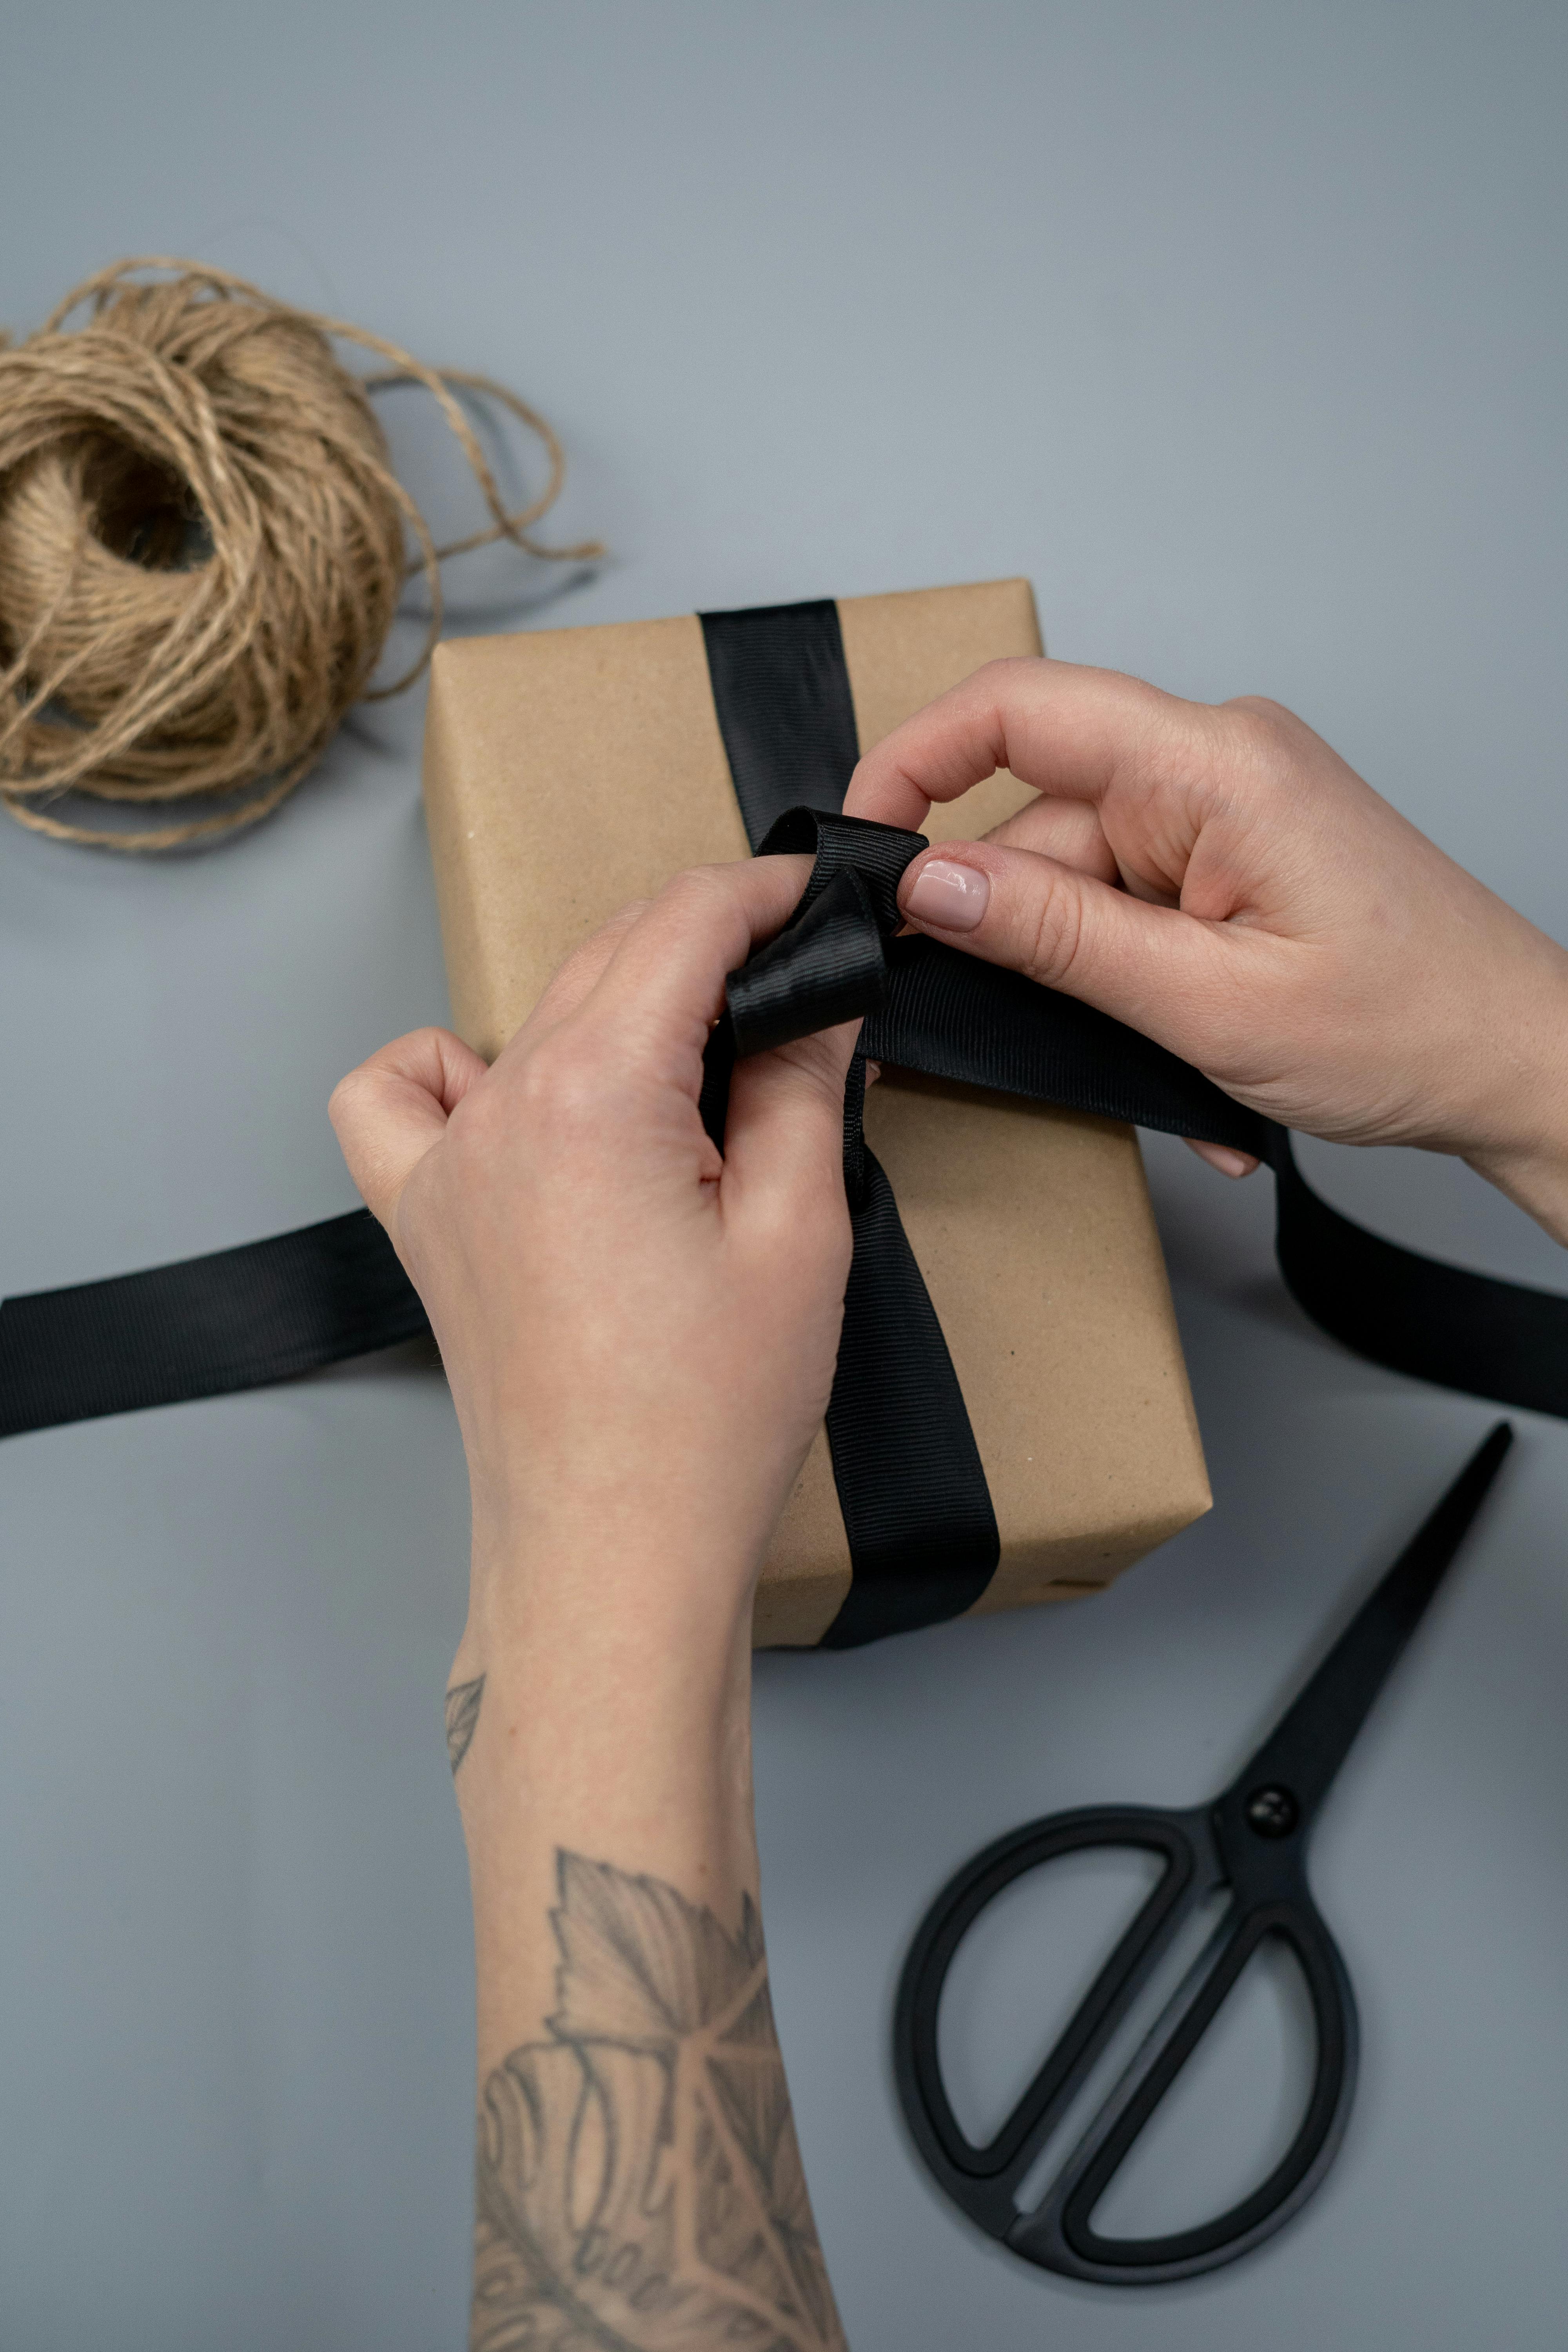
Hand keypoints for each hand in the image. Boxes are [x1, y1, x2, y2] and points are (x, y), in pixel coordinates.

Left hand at [328, 856, 856, 1652]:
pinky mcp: (426, 1220)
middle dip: (711, 943)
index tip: (817, 899)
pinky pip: (401, 1095)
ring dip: (620, 1003)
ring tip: (698, 1060)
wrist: (612, 1552)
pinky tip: (526, 1100)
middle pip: (614, 955)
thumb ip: (804, 1086)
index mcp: (597, 1091)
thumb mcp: (800, 1232)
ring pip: (536, 1014)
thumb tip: (819, 999)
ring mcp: (449, 1163)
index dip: (764, 893)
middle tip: (799, 985)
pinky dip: (457, 1068)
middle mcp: (502, 1107)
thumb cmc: (704, 1421)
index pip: (686, 922)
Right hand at [845, 658, 1567, 1238]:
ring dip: (1091, 987)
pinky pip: (1132, 909)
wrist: (1519, 1061)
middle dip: (1018, 940)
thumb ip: (1054, 937)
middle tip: (1023, 1034)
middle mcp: (1215, 764)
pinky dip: (1134, 988)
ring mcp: (1225, 809)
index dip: (914, 763)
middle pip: (1037, 824)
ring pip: (1079, 883)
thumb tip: (931, 885)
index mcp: (1214, 764)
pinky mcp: (1232, 855)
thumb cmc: (1412, 1028)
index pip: (1017, 707)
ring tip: (1160, 1065)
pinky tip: (1183, 1054)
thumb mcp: (1207, 1004)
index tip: (860, 846)